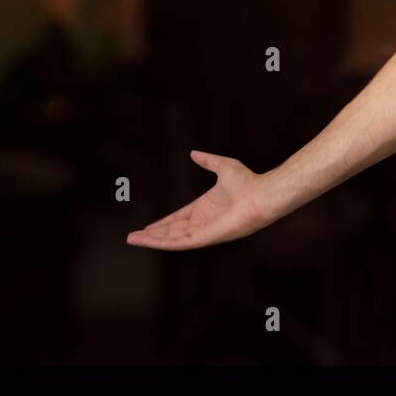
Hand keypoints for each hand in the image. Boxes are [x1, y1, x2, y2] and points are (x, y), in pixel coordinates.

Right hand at [126, 151, 274, 250]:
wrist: (261, 194)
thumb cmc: (248, 181)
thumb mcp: (223, 166)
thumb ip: (208, 161)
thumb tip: (194, 153)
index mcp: (205, 207)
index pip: (179, 218)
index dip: (163, 223)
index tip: (148, 227)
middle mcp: (203, 221)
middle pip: (172, 231)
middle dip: (153, 234)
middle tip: (134, 237)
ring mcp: (204, 231)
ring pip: (172, 239)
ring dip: (153, 239)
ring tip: (134, 239)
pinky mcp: (206, 237)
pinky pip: (180, 243)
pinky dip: (164, 243)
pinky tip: (149, 241)